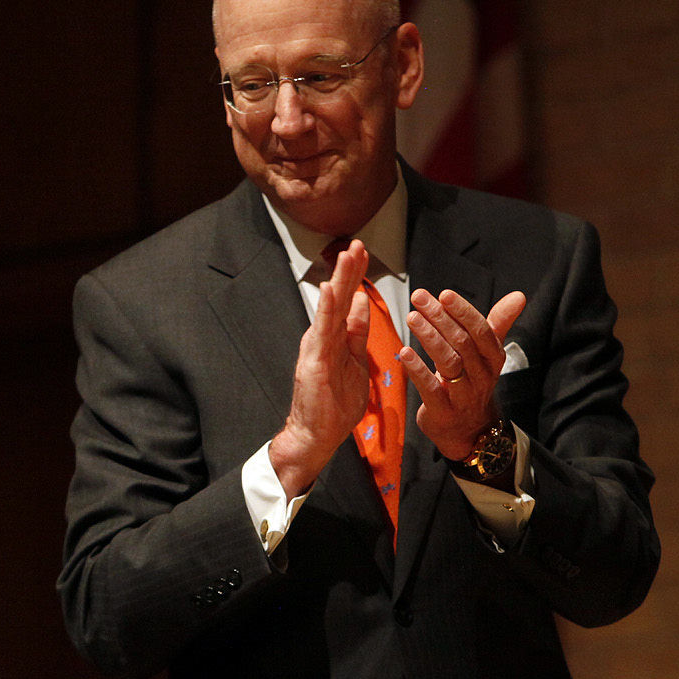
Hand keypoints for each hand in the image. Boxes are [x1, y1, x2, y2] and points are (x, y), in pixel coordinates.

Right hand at [269, 242, 374, 498]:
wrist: (314, 435)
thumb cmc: (333, 404)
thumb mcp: (354, 361)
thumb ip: (357, 332)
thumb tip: (363, 303)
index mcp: (335, 338)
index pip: (348, 301)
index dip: (355, 276)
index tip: (362, 252)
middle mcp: (323, 338)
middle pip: (339, 298)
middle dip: (348, 271)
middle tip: (357, 244)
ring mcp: (317, 349)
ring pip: (331, 309)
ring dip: (339, 281)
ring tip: (345, 256)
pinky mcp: (314, 362)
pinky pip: (322, 332)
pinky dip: (324, 310)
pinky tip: (327, 289)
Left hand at [399, 288, 527, 461]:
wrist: (469, 431)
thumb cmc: (473, 382)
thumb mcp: (488, 354)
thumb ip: (498, 323)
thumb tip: (519, 295)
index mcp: (493, 359)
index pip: (481, 331)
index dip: (463, 312)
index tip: (445, 294)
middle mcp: (481, 376)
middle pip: (462, 343)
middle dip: (440, 318)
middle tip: (420, 298)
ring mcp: (463, 396)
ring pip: (448, 363)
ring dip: (429, 338)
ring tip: (412, 318)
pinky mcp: (443, 411)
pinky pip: (431, 389)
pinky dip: (417, 370)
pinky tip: (404, 353)